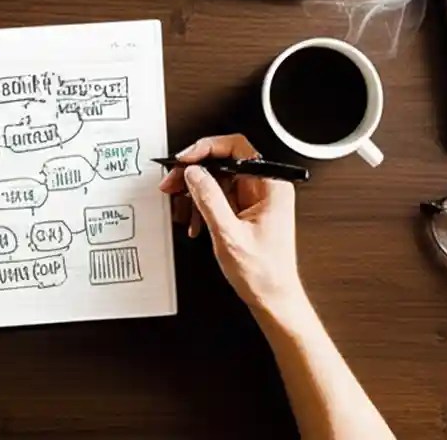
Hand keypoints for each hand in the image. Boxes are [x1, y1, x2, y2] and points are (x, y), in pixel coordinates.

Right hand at [160, 134, 302, 313]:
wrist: (273, 298)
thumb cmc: (263, 273)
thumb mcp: (229, 235)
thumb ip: (210, 199)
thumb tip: (194, 173)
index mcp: (270, 186)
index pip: (237, 148)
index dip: (207, 149)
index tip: (185, 159)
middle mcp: (265, 188)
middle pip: (223, 163)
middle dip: (194, 173)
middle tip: (173, 183)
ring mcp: (255, 199)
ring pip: (217, 180)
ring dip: (195, 193)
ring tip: (180, 207)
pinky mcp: (246, 211)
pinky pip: (219, 198)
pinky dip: (202, 207)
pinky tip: (194, 222)